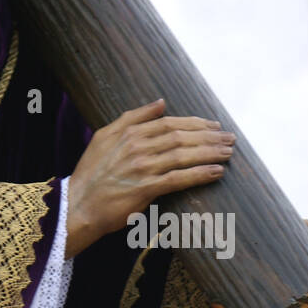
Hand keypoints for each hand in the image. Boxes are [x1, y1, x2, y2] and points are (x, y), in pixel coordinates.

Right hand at [65, 98, 235, 258]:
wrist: (77, 205)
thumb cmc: (91, 173)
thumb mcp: (105, 137)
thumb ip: (132, 117)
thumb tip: (160, 102)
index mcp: (128, 133)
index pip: (169, 123)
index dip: (195, 123)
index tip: (213, 125)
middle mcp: (136, 147)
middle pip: (180, 137)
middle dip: (208, 136)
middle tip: (229, 138)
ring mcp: (142, 168)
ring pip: (183, 155)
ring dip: (209, 152)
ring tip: (228, 152)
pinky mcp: (145, 189)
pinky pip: (179, 179)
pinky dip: (199, 174)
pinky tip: (216, 172)